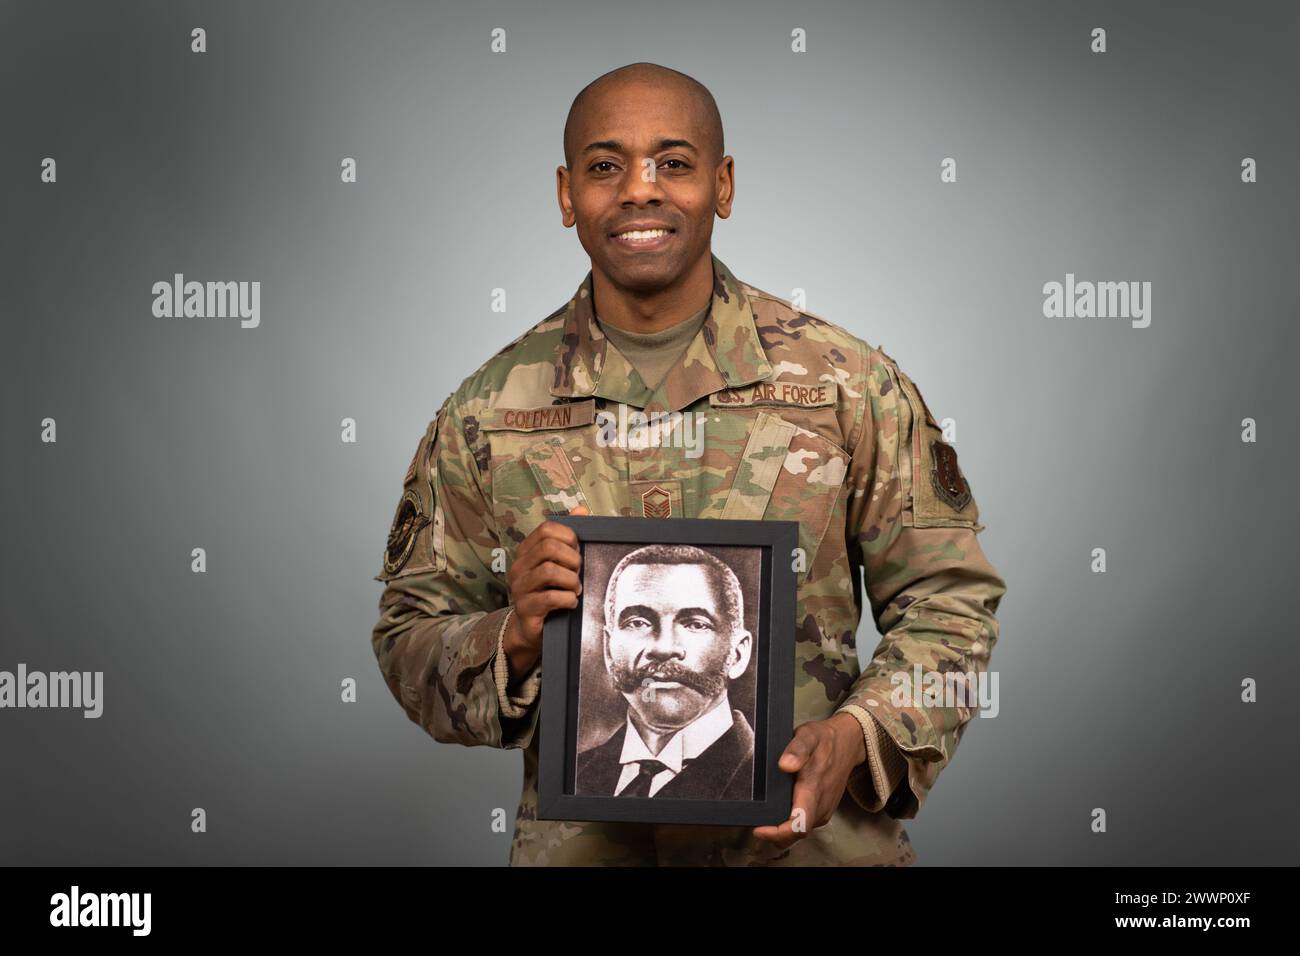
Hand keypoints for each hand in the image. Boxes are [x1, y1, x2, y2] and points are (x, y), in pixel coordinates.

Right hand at [502, 505, 588, 682]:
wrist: (532, 629)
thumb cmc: (549, 592)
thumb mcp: (559, 563)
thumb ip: (568, 536)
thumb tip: (581, 509)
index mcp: (527, 551)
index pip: (547, 529)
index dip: (569, 538)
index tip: (577, 551)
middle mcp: (519, 566)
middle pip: (548, 548)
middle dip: (572, 559)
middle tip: (578, 572)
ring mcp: (519, 588)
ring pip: (549, 572)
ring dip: (571, 580)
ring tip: (575, 589)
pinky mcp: (525, 609)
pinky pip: (549, 598)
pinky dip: (567, 599)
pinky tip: (570, 603)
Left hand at [752, 711, 866, 849]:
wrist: (847, 743)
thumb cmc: (824, 739)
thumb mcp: (809, 735)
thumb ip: (797, 749)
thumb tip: (785, 765)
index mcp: (814, 789)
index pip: (799, 825)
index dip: (778, 834)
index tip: (758, 829)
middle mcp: (821, 806)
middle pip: (797, 834)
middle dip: (775, 835)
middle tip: (755, 822)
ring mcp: (824, 810)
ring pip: (801, 832)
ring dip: (782, 831)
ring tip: (763, 817)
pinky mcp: (824, 810)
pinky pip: (805, 824)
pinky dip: (790, 824)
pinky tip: (778, 812)